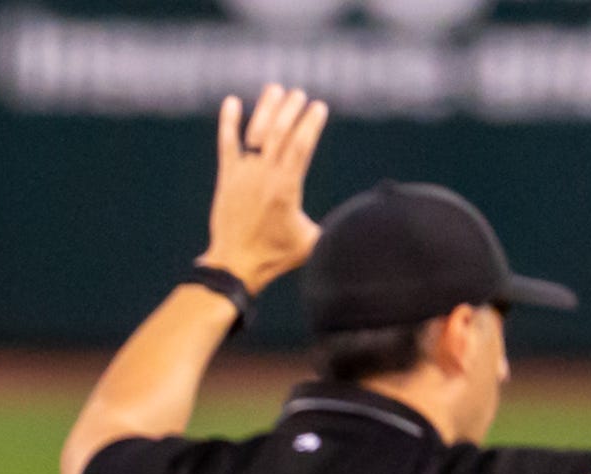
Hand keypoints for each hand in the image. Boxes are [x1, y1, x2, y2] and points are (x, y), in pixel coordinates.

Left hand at [198, 84, 328, 294]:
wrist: (235, 266)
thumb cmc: (275, 257)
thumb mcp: (312, 242)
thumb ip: (334, 228)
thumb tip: (364, 223)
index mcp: (286, 188)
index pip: (301, 146)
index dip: (310, 124)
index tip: (319, 108)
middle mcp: (264, 176)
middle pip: (279, 133)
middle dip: (290, 110)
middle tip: (299, 95)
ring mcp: (243, 175)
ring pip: (255, 134)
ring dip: (266, 109)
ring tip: (275, 89)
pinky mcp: (227, 179)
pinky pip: (226, 146)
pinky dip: (228, 123)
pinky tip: (231, 102)